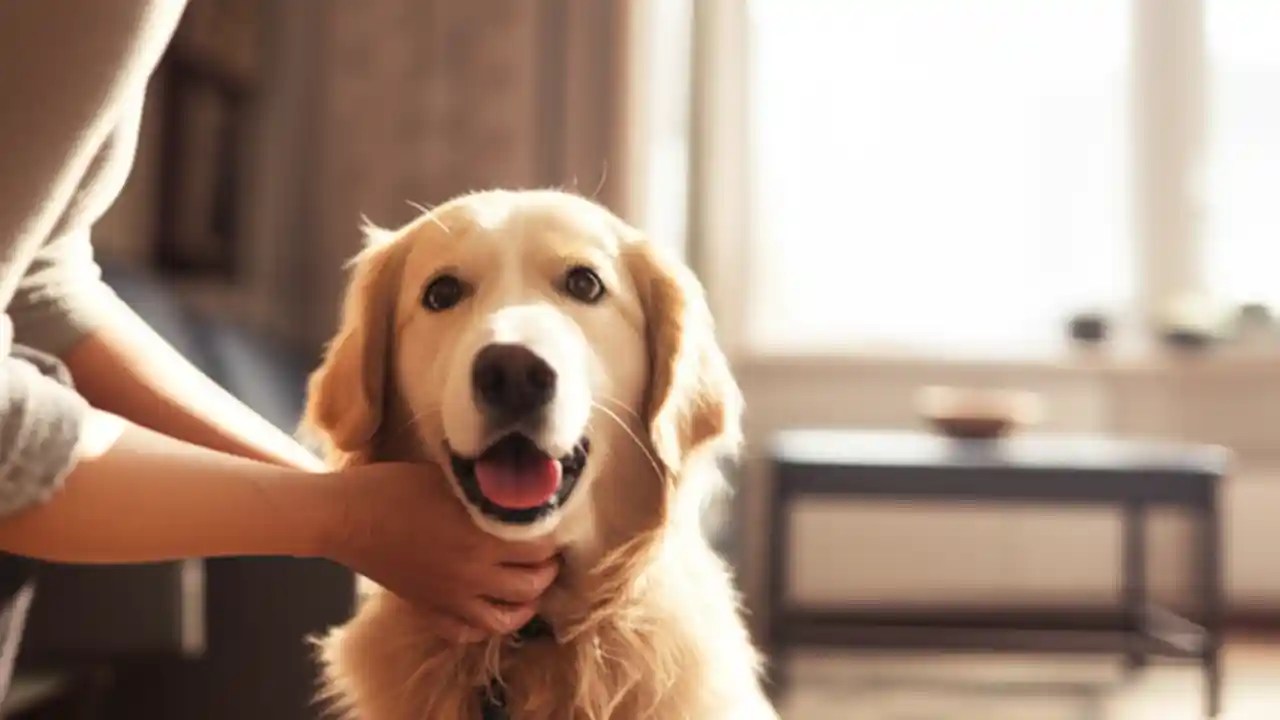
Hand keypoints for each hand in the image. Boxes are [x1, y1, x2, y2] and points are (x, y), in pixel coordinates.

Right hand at [318, 462, 559, 642]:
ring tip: (531, 590)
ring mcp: (449, 597)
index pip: (539, 549)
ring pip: (503, 620)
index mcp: (481, 539)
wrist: (345, 516)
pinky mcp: (428, 609)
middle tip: (550, 558)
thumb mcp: (448, 478)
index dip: (554, 539)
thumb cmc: (394, 487)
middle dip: (547, 573)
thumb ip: (486, 492)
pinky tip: (491, 611)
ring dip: (526, 607)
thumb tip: (519, 491)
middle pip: (529, 587)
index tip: (556, 528)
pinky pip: (464, 632)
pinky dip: (483, 627)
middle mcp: (472, 574)